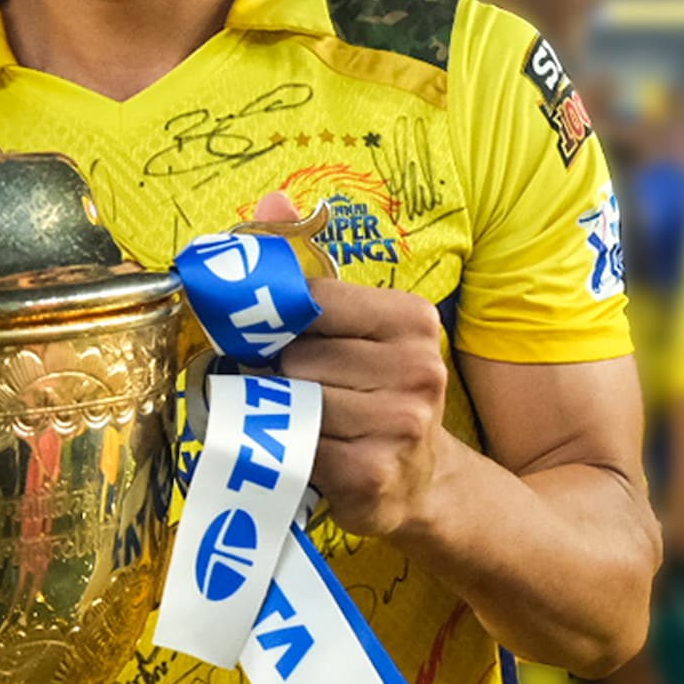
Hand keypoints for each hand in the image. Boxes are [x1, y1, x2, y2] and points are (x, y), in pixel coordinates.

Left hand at [257, 190, 448, 539]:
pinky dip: (285, 452)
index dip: (274, 320)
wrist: (419, 482)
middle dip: (275, 374)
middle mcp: (417, 367)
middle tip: (285, 392)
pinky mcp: (374, 473)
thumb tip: (272, 200)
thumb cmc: (370, 394)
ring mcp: (401, 423)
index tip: (263, 336)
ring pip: (292, 401)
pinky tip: (307, 455)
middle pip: (296, 356)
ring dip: (277, 415)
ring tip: (295, 422)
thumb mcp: (350, 329)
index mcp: (411, 318)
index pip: (312, 299)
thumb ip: (308, 268)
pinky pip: (295, 449)